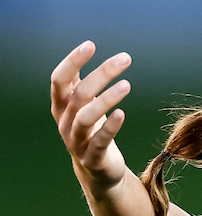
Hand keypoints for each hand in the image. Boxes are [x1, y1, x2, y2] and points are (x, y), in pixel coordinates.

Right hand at [51, 41, 132, 191]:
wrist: (97, 170)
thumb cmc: (92, 131)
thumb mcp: (83, 106)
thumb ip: (80, 82)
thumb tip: (86, 49)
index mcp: (61, 106)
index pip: (60, 79)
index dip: (72, 61)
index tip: (90, 45)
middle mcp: (65, 121)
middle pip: (79, 93)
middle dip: (101, 73)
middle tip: (125, 58)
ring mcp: (76, 140)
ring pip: (87, 116)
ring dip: (107, 98)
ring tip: (127, 84)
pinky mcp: (93, 156)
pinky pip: (100, 140)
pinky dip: (110, 126)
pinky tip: (122, 114)